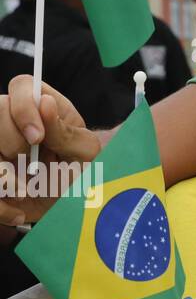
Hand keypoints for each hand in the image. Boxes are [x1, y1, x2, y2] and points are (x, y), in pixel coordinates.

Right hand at [0, 75, 99, 226]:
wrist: (69, 207)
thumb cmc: (80, 171)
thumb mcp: (84, 154)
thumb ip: (66, 132)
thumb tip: (45, 102)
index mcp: (43, 107)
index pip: (22, 85)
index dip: (23, 108)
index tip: (37, 138)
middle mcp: (12, 120)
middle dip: (12, 141)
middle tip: (33, 164)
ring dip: (2, 172)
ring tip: (26, 189)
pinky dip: (0, 204)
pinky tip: (18, 212)